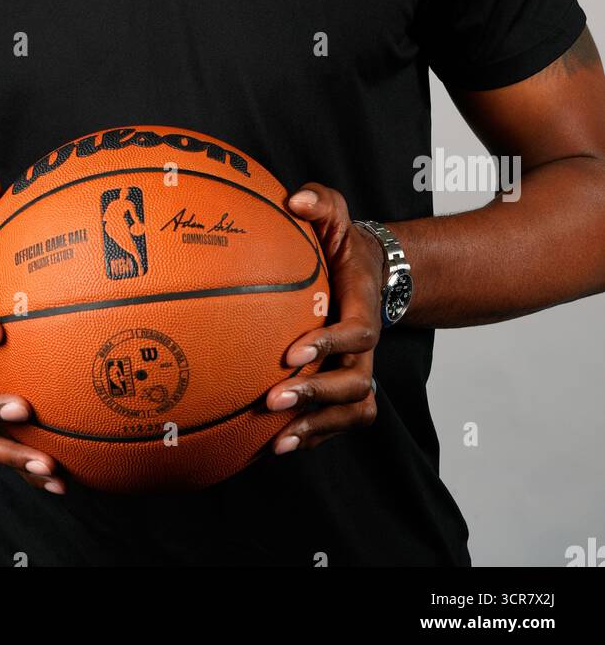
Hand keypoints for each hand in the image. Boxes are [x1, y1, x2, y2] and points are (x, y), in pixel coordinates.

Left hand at [266, 182, 383, 453]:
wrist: (371, 270)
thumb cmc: (343, 242)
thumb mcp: (336, 214)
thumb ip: (320, 201)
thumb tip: (295, 199)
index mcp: (363, 305)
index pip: (358, 332)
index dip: (331, 344)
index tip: (294, 353)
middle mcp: (365, 344)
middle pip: (356, 383)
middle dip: (317, 396)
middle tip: (274, 400)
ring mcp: (357, 367)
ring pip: (353, 410)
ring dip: (316, 428)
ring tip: (275, 442)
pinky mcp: (344, 385)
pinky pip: (339, 421)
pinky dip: (313, 436)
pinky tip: (275, 445)